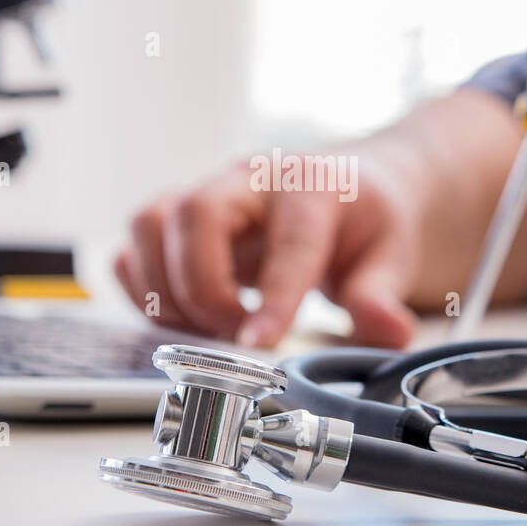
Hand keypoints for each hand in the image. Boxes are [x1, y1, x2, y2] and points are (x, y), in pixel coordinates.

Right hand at [113, 91, 526, 346]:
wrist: (349, 187)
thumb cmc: (366, 221)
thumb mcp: (391, 256)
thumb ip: (381, 296)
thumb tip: (388, 332)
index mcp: (312, 187)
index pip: (287, 242)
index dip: (272, 297)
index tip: (257, 345)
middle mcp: (249, 181)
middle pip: (194, 214)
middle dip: (204, 289)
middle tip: (233, 335)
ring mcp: (207, 193)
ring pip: (151, 223)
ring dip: (165, 290)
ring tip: (206, 329)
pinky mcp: (179, 219)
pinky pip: (134, 246)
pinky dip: (144, 290)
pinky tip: (183, 320)